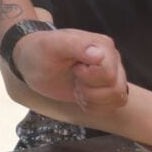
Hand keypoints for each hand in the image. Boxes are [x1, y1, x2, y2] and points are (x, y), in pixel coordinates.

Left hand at [12, 27, 127, 112]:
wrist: (33, 63)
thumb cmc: (40, 51)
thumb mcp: (51, 45)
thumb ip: (75, 45)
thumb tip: (99, 54)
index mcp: (103, 45)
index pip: (109, 73)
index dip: (89, 78)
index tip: (74, 69)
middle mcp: (112, 59)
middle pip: (115, 88)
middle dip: (89, 90)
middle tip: (74, 79)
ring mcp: (112, 74)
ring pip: (118, 98)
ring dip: (93, 100)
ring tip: (77, 88)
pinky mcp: (106, 88)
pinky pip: (114, 105)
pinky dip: (95, 107)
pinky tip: (81, 97)